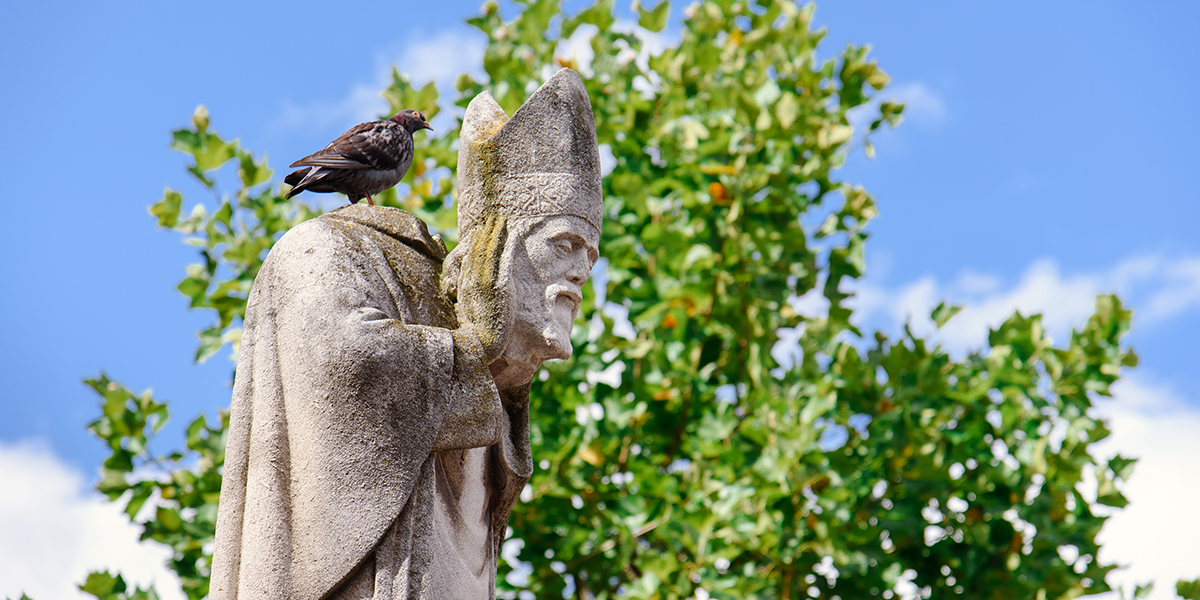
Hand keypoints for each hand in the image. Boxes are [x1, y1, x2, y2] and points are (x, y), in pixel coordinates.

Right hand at [455, 212, 510, 364]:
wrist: (482, 343)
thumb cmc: (476, 331)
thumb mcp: (467, 308)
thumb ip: (468, 293)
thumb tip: (468, 281)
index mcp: (466, 285)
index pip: (471, 257)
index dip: (477, 241)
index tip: (481, 230)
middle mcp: (474, 280)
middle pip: (481, 250)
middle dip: (487, 232)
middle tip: (495, 218)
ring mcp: (487, 282)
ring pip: (491, 251)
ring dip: (497, 234)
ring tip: (503, 220)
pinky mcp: (501, 287)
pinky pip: (504, 260)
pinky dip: (508, 246)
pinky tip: (513, 235)